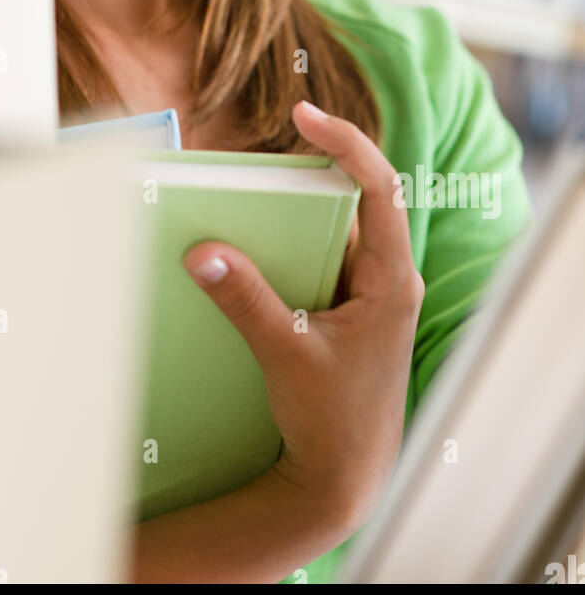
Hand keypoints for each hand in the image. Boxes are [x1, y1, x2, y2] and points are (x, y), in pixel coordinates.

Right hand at [182, 100, 423, 535]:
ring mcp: (367, 294)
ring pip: (329, 232)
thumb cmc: (333, 422)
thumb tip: (202, 251)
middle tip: (253, 164)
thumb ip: (245, 299)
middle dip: (303, 177)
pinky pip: (314, 261)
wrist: (345, 479)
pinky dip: (283, 251)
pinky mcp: (345, 311)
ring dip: (288, 217)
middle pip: (351, 201)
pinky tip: (245, 256)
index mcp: (392, 280)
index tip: (305, 115)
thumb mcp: (285, 354)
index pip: (380, 188)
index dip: (346, 143)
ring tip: (239, 207)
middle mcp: (386, 278)